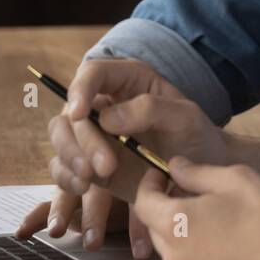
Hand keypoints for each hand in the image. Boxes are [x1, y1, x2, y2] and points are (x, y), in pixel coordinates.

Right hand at [46, 88, 230, 199]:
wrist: (198, 177)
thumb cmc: (196, 138)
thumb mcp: (186, 118)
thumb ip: (151, 109)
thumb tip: (107, 119)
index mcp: (128, 80)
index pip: (93, 72)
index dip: (80, 89)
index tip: (80, 114)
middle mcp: (104, 103)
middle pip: (72, 113)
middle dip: (83, 141)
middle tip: (107, 167)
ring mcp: (94, 134)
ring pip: (61, 138)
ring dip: (71, 159)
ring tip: (93, 180)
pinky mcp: (88, 163)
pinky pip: (62, 167)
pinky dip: (67, 178)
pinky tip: (85, 188)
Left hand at [131, 157, 259, 259]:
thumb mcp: (231, 178)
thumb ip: (194, 172)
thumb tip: (174, 166)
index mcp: (176, 224)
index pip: (142, 202)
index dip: (149, 183)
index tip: (161, 172)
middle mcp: (174, 253)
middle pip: (152, 224)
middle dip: (163, 203)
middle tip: (185, 187)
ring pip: (167, 242)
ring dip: (177, 223)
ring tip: (206, 208)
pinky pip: (184, 256)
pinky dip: (190, 241)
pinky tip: (216, 229)